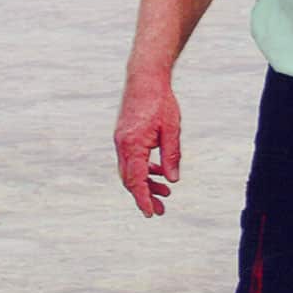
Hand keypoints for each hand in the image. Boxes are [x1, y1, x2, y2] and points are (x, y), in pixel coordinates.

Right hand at [114, 75, 181, 216]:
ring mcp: (120, 141)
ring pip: (130, 170)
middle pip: (130, 179)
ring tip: (165, 192)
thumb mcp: (171, 129)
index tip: (152, 214)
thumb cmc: (160, 101)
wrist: (145, 78)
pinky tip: (158, 171)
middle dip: (145, 196)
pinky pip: (131, 159)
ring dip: (145, 183)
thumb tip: (172, 180)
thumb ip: (172, 155)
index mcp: (132, 145)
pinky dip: (143, 168)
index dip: (143, 199)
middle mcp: (122, 145)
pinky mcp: (124, 136)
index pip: (136, 180)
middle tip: (162, 209)